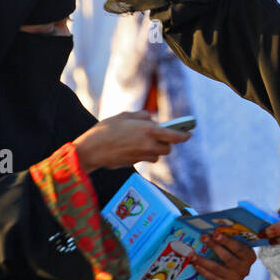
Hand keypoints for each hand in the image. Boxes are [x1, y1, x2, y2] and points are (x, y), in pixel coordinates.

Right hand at [72, 111, 188, 170]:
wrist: (91, 149)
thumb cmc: (106, 129)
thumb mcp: (124, 116)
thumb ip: (141, 116)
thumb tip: (151, 119)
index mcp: (148, 131)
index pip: (174, 136)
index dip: (183, 136)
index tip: (188, 134)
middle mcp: (148, 145)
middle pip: (167, 149)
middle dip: (166, 144)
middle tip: (161, 137)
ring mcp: (141, 156)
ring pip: (157, 156)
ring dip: (155, 150)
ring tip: (145, 142)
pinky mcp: (134, 164)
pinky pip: (144, 159)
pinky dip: (143, 154)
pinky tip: (133, 148)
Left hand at [191, 233, 255, 279]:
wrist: (236, 273)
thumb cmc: (235, 254)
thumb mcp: (238, 247)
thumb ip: (230, 240)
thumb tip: (213, 231)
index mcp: (250, 256)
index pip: (238, 248)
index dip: (226, 241)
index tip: (215, 234)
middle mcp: (245, 269)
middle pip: (227, 258)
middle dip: (214, 246)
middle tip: (203, 238)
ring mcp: (236, 279)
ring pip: (217, 269)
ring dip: (203, 260)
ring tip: (192, 254)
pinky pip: (213, 279)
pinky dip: (204, 271)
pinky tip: (196, 265)